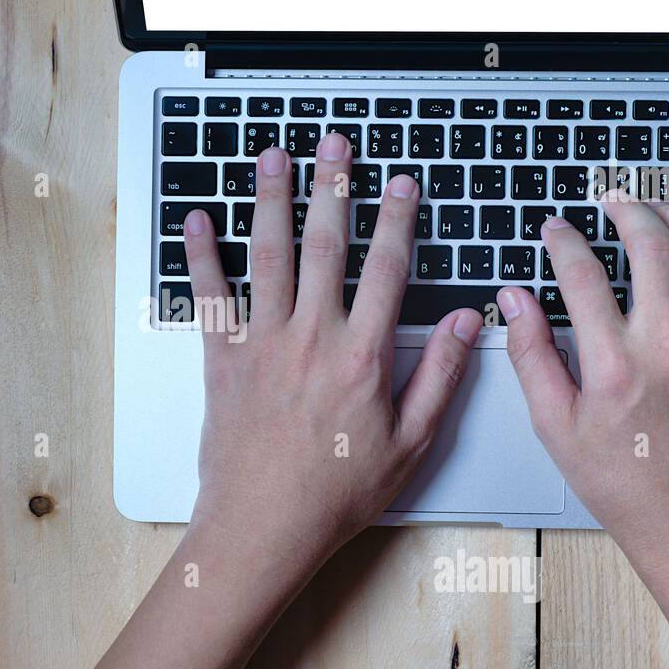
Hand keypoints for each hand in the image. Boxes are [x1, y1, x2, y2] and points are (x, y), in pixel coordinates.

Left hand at [183, 135, 481, 567]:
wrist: (263, 526)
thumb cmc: (335, 494)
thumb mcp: (411, 443)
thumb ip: (442, 376)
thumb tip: (471, 321)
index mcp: (363, 355)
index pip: (388, 269)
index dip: (398, 219)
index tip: (402, 183)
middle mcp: (311, 337)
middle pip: (326, 244)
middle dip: (334, 186)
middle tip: (335, 142)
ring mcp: (263, 343)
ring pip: (268, 255)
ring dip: (271, 200)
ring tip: (274, 157)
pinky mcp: (222, 359)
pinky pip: (209, 296)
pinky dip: (201, 256)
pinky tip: (197, 220)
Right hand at [498, 190, 668, 572]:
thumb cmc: (622, 482)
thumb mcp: (555, 426)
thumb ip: (532, 356)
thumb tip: (514, 302)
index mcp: (614, 363)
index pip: (583, 276)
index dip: (564, 242)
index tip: (555, 230)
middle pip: (655, 248)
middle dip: (629, 211)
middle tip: (612, 201)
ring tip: (662, 208)